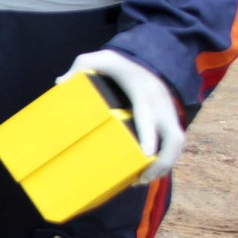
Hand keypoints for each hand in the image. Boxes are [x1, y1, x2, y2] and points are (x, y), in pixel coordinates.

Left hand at [63, 50, 183, 183]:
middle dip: (162, 161)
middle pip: (173, 136)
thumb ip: (80, 66)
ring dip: (164, 164)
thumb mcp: (97, 59)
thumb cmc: (116, 63)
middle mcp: (160, 103)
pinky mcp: (170, 117)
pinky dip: (165, 157)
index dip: (149, 134)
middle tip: (141, 179)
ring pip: (177, 142)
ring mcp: (168, 111)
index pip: (149, 114)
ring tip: (142, 180)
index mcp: (142, 90)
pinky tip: (149, 170)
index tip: (145, 153)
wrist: (144, 57)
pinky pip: (174, 141)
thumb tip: (60, 81)